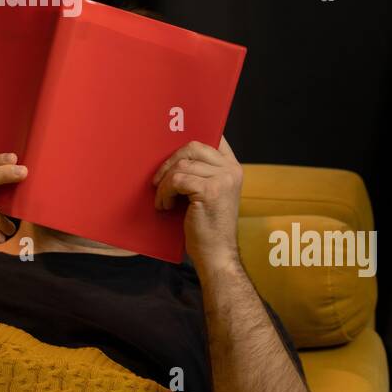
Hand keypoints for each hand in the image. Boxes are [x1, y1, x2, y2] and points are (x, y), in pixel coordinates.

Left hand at [152, 136, 242, 269]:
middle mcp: (231, 170)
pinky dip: (165, 193)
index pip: (214, 137)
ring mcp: (223, 179)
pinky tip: (165, 206)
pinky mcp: (210, 191)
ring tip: (163, 200)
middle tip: (158, 181)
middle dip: (170, 162)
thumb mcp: (209, 193)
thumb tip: (173, 153)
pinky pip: (177, 180)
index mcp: (233, 168)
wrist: (216, 254)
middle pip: (192, 147)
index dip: (190, 140)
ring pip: (181, 165)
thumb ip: (201, 172)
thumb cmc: (207, 226)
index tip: (173, 152)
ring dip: (165, 183)